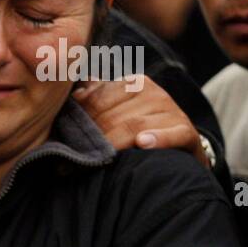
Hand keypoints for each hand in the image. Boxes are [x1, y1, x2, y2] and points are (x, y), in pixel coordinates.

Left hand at [72, 77, 207, 166]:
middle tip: (68, 161)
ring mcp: (172, 111)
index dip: (78, 120)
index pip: (98, 99)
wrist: (181, 143)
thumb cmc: (140, 127)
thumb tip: (74, 94)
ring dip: (111, 146)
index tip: (60, 138)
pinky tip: (143, 144)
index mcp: (134, 83)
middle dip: (90, 139)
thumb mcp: (118, 109)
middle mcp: (154, 94)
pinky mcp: (187, 131)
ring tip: (92, 162)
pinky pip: (172, 134)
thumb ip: (96, 98)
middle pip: (112, 116)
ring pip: (134, 127)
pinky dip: (158, 139)